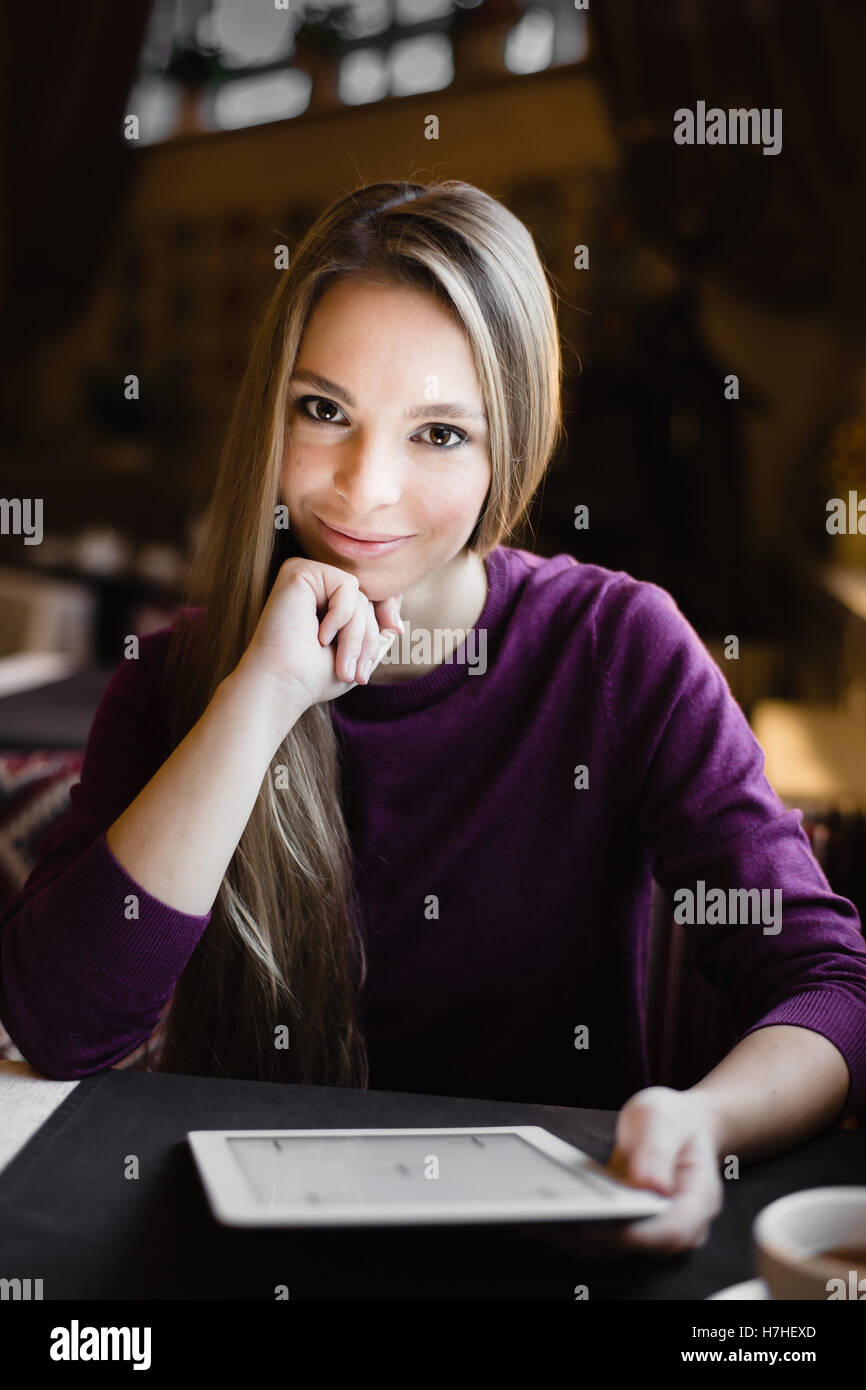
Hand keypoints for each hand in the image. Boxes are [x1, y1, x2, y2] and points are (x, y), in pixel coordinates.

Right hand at [235, 557, 403, 712]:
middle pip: (367, 599)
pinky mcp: (299, 571)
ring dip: (356, 636)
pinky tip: (319, 636)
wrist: (283, 686)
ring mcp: (306, 576)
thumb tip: (397, 605)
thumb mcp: (357, 654)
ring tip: (341, 665)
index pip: (368, 594)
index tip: (397, 629)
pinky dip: (342, 616)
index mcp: (323, 601)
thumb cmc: (312, 677)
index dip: (387, 609)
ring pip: (359, 596)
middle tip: (356, 673)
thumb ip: (376, 630)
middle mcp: (314, 584)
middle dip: (369, 637)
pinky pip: (347, 586)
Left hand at [521, 1087, 723, 1262]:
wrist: (679, 1126)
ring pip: (610, 1249)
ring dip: (570, 1237)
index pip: (667, 1233)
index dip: (627, 1234)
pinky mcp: (629, 1231)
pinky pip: (599, 1239)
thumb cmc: (675, 1120)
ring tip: (531, 1220)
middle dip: (586, 1237)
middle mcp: (678, 1227)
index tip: (588, 1224)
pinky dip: (570, 1230)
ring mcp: (652, 1234)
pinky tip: (541, 1216)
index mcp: (697, 1202)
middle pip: (631, 1247)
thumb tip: (652, 1184)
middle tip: (543, 1221)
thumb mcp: (665, 1120)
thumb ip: (658, 1151)